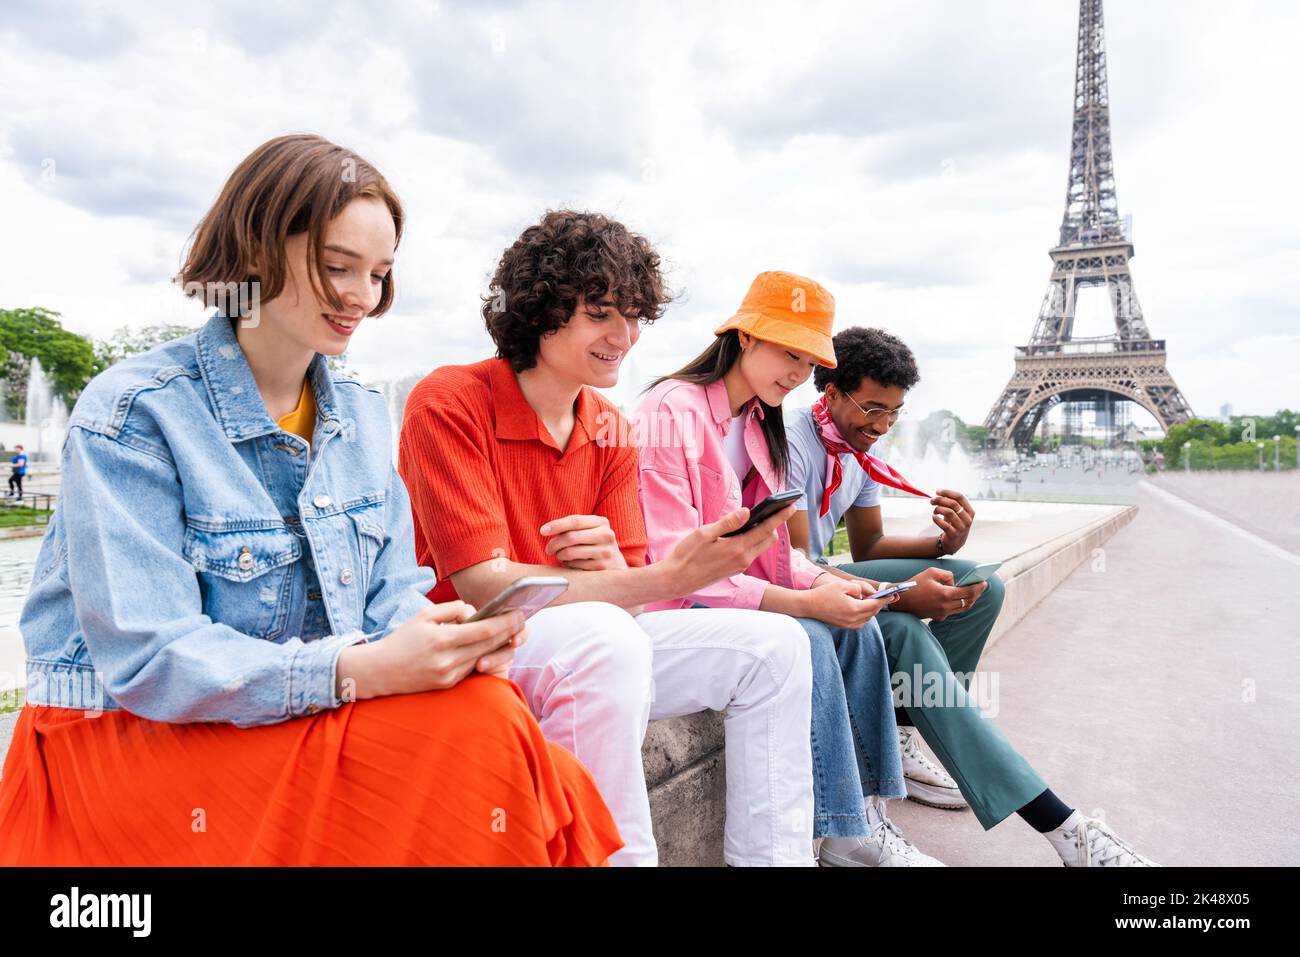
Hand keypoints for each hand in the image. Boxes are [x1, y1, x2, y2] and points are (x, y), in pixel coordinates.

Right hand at [339, 602, 526, 698]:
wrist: (379, 671)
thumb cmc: (402, 639)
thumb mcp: (424, 615)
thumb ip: (453, 609)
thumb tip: (475, 612)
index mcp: (442, 640)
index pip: (483, 631)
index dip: (506, 623)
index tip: (520, 615)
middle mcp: (448, 661)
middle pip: (489, 646)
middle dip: (508, 634)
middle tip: (523, 622)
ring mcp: (448, 676)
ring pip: (483, 659)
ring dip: (498, 646)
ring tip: (511, 633)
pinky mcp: (447, 685)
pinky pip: (471, 669)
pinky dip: (482, 657)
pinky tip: (491, 647)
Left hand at [541, 514, 626, 570]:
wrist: (616, 565)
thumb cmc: (595, 544)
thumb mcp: (589, 531)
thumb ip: (572, 528)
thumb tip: (546, 530)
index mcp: (602, 522)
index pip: (575, 521)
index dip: (556, 525)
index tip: (542, 531)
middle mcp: (606, 535)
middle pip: (571, 537)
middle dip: (554, 543)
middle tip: (548, 549)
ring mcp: (605, 552)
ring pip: (570, 552)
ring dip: (559, 555)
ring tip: (560, 556)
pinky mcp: (601, 567)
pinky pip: (575, 565)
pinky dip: (568, 564)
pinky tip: (571, 563)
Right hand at [664, 503, 797, 594]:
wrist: (677, 579)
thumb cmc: (687, 554)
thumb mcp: (704, 534)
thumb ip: (728, 523)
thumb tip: (747, 511)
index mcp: (737, 548)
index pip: (765, 529)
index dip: (780, 516)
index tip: (791, 505)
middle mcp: (743, 559)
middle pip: (769, 539)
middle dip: (775, 524)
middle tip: (777, 509)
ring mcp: (740, 566)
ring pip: (761, 546)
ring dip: (764, 533)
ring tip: (762, 517)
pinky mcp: (736, 569)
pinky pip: (751, 552)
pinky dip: (753, 541)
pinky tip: (745, 532)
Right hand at [804, 576, 894, 628]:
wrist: (809, 606)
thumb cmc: (824, 594)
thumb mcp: (842, 585)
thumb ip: (858, 588)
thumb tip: (868, 594)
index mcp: (854, 608)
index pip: (875, 604)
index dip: (885, 599)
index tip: (893, 595)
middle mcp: (854, 619)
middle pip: (873, 612)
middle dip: (879, 604)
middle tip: (885, 596)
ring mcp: (849, 625)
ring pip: (868, 617)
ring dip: (871, 609)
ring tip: (872, 600)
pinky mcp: (845, 626)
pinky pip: (861, 622)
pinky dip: (864, 615)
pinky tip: (861, 607)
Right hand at [892, 566, 986, 620]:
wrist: (902, 600)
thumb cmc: (915, 584)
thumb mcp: (931, 572)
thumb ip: (947, 575)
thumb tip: (955, 582)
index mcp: (944, 594)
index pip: (968, 592)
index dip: (978, 587)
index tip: (984, 582)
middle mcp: (945, 606)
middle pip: (968, 601)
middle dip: (977, 593)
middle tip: (982, 586)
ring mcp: (942, 613)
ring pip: (963, 608)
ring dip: (970, 599)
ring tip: (974, 591)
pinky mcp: (939, 617)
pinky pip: (954, 610)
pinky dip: (960, 603)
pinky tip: (962, 597)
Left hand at [930, 489, 974, 553]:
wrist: (954, 542)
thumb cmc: (954, 523)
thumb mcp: (955, 513)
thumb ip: (949, 503)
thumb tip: (938, 493)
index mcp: (970, 511)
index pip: (960, 497)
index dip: (948, 492)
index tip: (937, 491)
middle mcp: (968, 519)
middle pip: (953, 504)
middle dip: (940, 500)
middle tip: (931, 500)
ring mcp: (962, 528)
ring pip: (948, 512)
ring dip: (938, 509)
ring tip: (934, 511)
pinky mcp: (954, 534)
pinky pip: (943, 524)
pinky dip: (936, 519)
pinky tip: (934, 517)